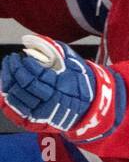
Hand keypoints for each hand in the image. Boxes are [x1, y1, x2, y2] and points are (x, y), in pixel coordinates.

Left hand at [0, 34, 120, 141]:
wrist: (88, 109)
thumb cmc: (80, 84)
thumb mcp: (75, 65)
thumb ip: (58, 51)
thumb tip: (37, 39)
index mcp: (63, 89)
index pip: (37, 76)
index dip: (26, 65)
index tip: (23, 57)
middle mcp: (51, 103)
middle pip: (25, 85)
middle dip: (14, 69)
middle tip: (12, 59)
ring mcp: (41, 114)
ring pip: (16, 97)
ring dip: (8, 81)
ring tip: (8, 69)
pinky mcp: (33, 122)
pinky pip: (14, 111)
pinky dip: (6, 98)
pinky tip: (5, 86)